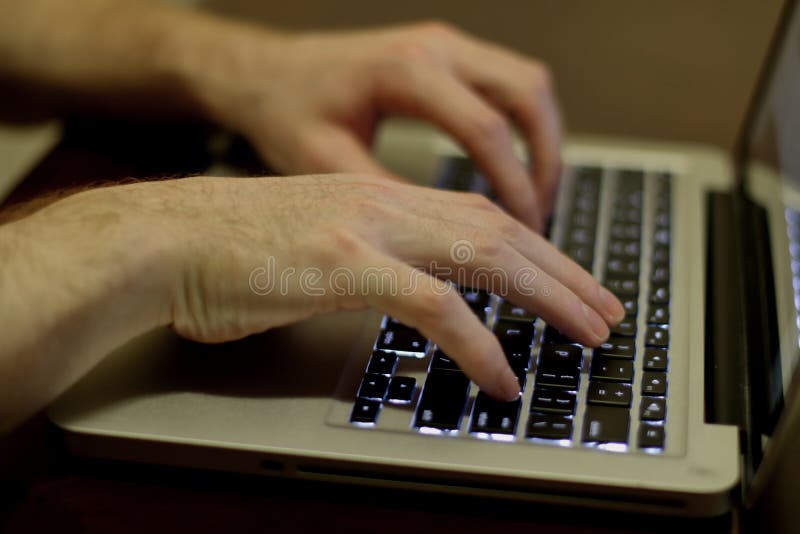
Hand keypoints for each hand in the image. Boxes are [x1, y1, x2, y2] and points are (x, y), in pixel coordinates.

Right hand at [120, 175, 622, 400]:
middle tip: (605, 310)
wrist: (165, 238)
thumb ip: (371, 257)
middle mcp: (383, 202)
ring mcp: (366, 229)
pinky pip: (431, 306)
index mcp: (380, 194)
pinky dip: (476, 342)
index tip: (570, 279)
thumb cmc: (230, 247)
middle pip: (498, 232)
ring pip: (483, 257)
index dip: (536, 249)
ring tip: (585, 333)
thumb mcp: (317, 241)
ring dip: (544, 298)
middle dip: (562, 273)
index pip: (479, 217)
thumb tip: (414, 293)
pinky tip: (499, 374)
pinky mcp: (342, 266)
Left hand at [188, 21, 562, 230]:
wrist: (265, 71)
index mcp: (405, 72)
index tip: (525, 231)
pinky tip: (519, 168)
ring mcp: (446, 46)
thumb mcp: (325, 162)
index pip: (486, 131)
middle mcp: (435, 48)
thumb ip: (385, 198)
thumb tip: (439, 243)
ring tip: (540, 201)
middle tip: (543, 217)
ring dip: (545, 143)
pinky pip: (511, 84)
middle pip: (528, 97)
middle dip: (548, 164)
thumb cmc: (286, 109)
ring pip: (530, 85)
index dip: (515, 187)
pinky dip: (526, 128)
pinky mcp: (447, 56)